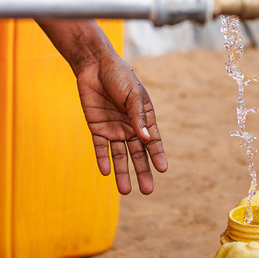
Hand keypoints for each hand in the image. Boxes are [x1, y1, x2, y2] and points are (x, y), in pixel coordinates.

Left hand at [73, 50, 167, 194]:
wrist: (95, 66)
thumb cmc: (119, 76)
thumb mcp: (132, 94)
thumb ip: (137, 117)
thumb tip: (145, 139)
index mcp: (143, 118)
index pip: (152, 141)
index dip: (158, 155)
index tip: (163, 170)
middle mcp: (130, 127)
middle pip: (137, 154)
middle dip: (142, 172)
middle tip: (147, 190)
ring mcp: (114, 128)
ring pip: (119, 156)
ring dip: (122, 172)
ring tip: (125, 191)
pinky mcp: (97, 128)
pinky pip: (101, 147)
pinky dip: (103, 160)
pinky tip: (106, 173)